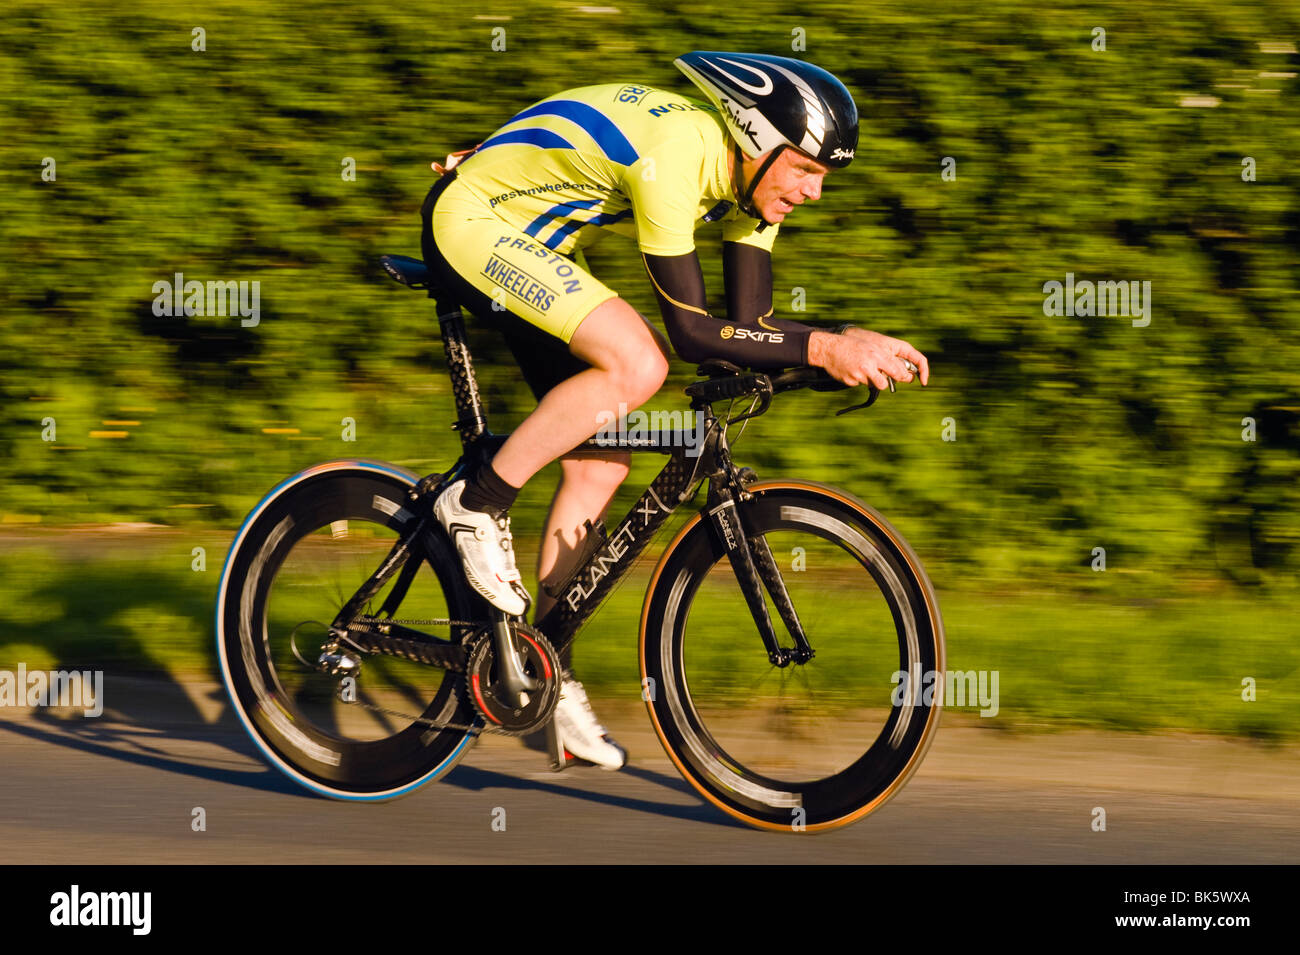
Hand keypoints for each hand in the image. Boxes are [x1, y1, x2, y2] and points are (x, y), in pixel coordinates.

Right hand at [808, 328, 929, 388]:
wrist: (829, 349)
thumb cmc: (853, 346)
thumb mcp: (871, 347)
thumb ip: (885, 358)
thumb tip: (900, 372)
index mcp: (876, 355)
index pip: (896, 371)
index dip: (902, 377)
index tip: (905, 378)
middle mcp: (868, 366)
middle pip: (884, 384)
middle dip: (886, 382)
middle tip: (883, 378)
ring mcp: (858, 375)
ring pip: (871, 384)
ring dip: (870, 380)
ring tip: (862, 369)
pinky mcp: (850, 381)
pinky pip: (859, 384)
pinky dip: (857, 379)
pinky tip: (851, 369)